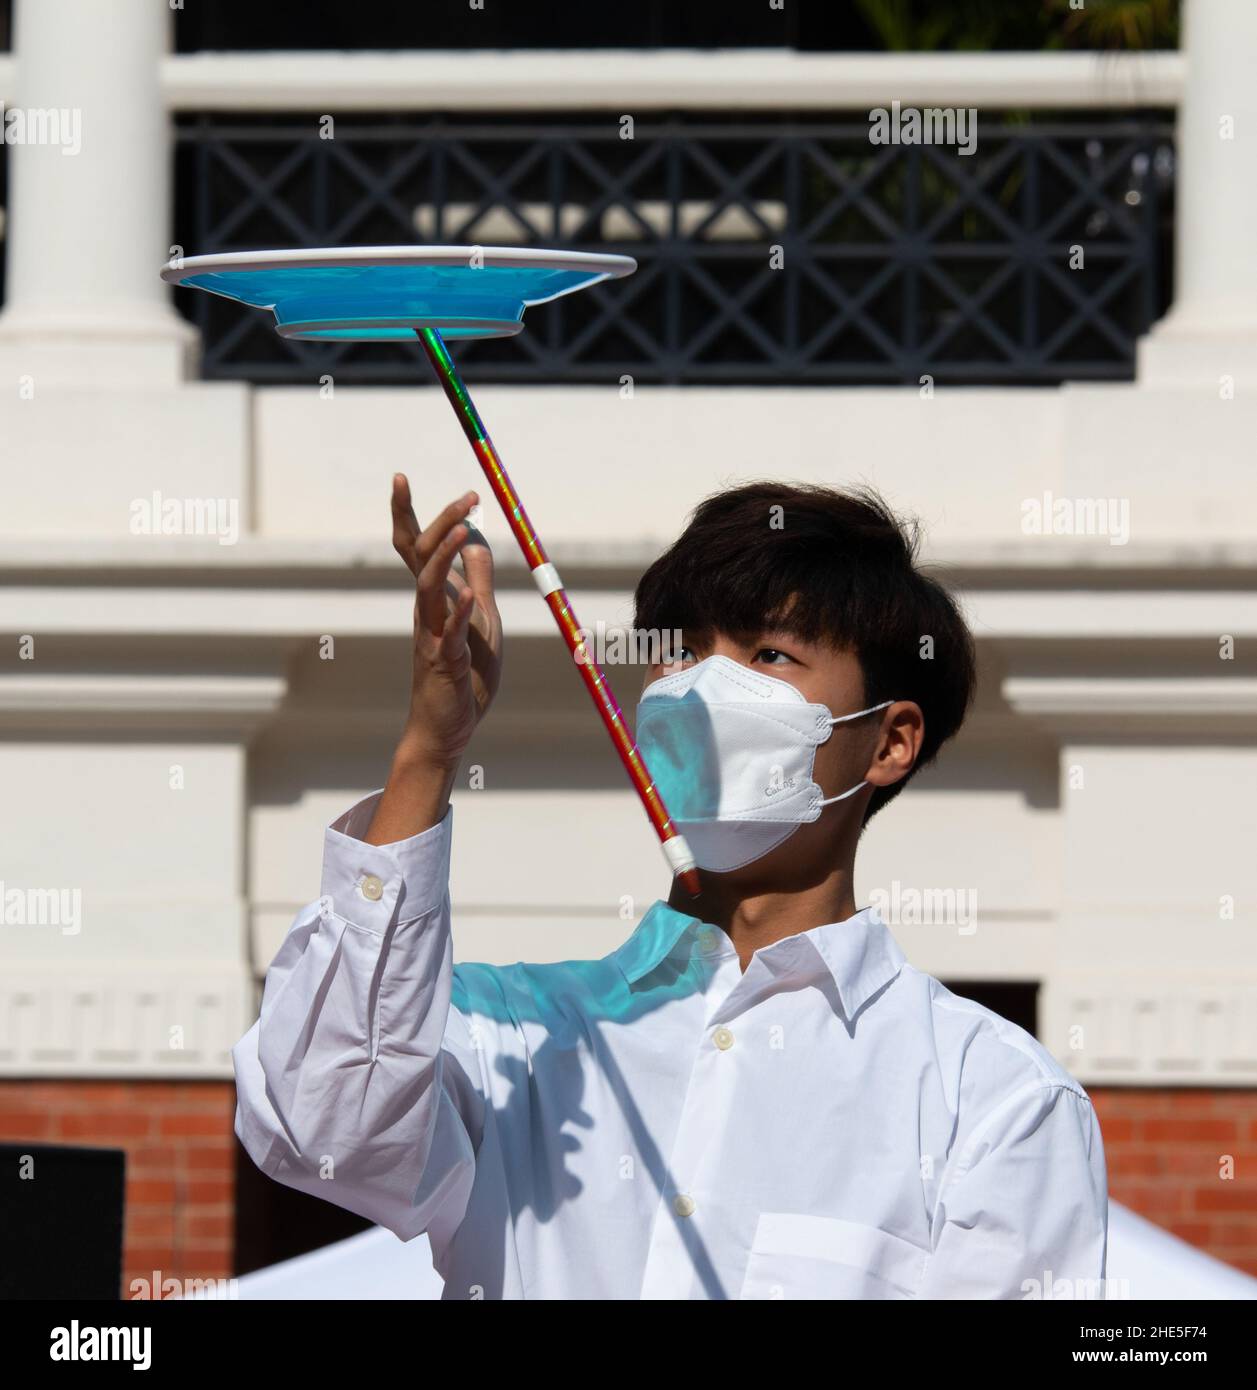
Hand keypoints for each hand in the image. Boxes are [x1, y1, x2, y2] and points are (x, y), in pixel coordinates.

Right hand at [365, 474, 502, 842]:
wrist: (449, 727)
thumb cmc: (464, 674)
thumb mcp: (482, 619)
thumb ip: (477, 581)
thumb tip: (477, 540)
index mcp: (435, 597)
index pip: (416, 546)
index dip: (407, 512)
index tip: (399, 476)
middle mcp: (426, 610)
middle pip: (421, 556)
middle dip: (440, 521)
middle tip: (468, 495)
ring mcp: (431, 635)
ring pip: (429, 587)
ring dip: (445, 557)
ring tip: (462, 529)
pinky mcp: (444, 662)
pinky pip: (449, 634)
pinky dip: (459, 614)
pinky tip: (469, 596)